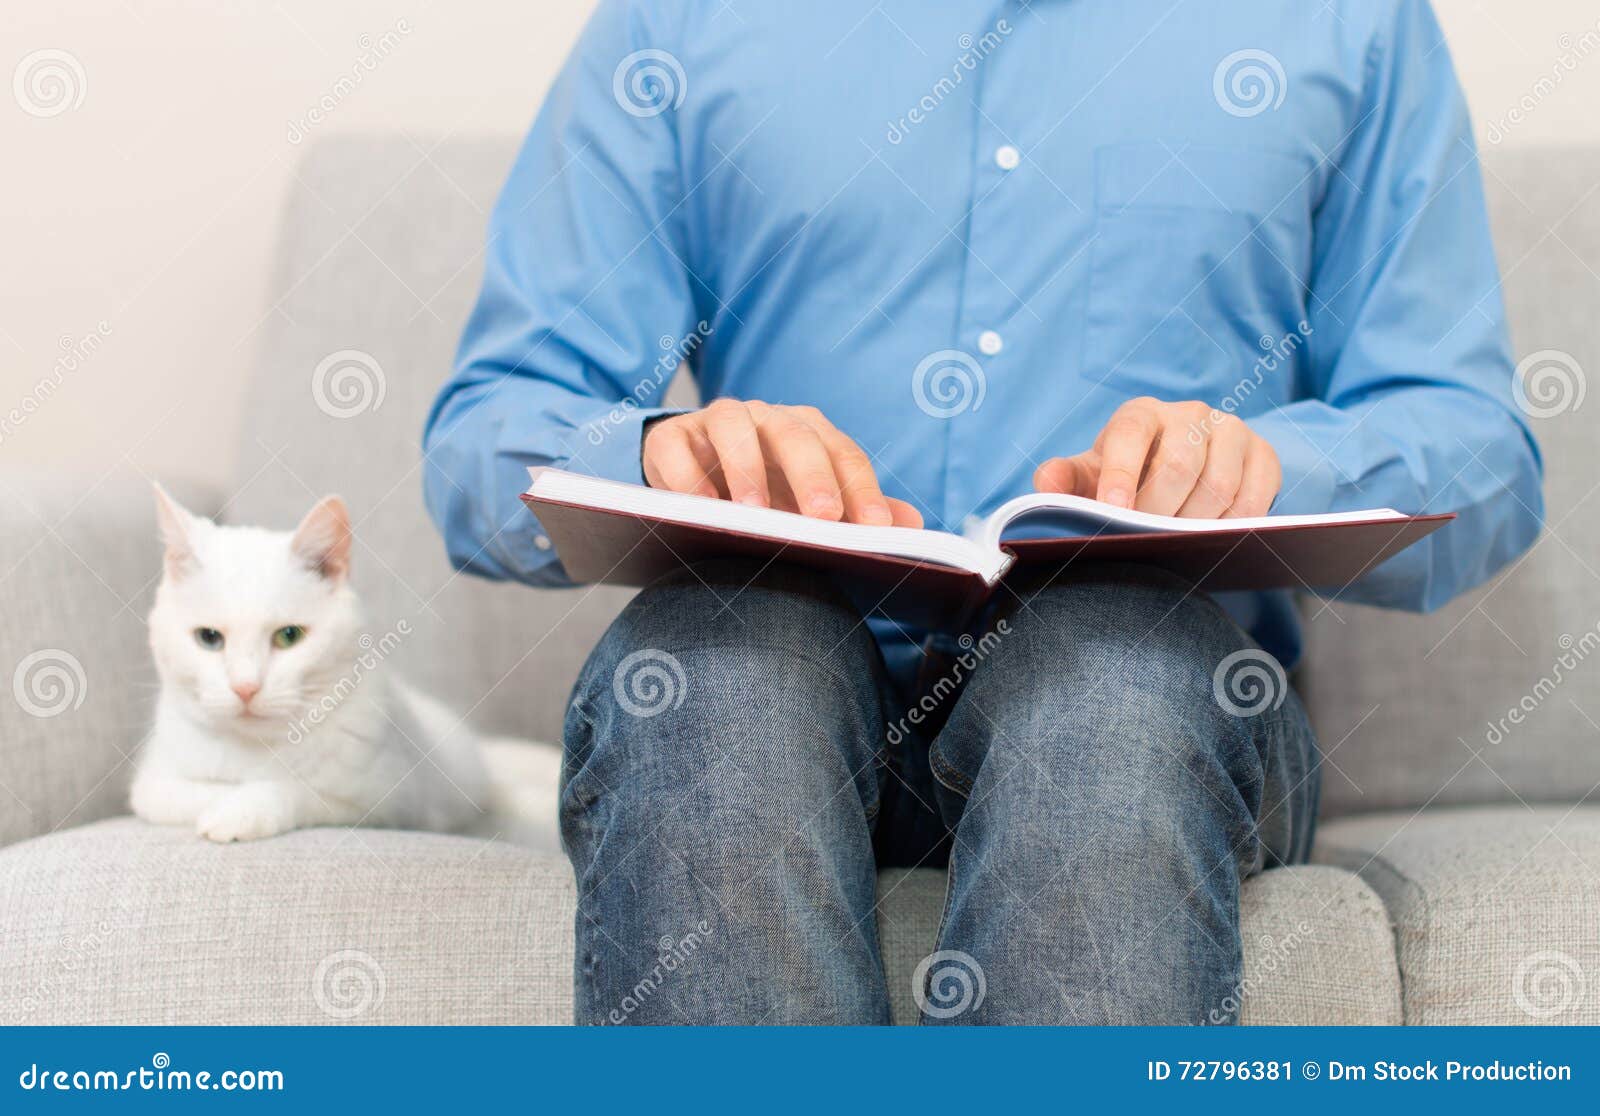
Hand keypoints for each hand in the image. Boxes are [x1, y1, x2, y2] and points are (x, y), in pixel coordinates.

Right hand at [643, 399, 923, 526]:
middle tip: (823, 519)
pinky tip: (698, 506)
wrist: (692, 470)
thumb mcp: (809, 499)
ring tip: (753, 513)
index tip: (875, 530)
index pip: (843, 455)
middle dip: (812, 477)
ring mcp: (716, 422)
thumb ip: (857, 508)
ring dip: (745, 468)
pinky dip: (686, 474)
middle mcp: (766, 418)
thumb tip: (912, 524)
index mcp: (808, 430)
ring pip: (734, 427)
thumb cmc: (764, 488)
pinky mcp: (671, 437)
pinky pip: (676, 447)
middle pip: (795, 436)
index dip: (862, 491)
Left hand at [1033, 398, 1280, 517]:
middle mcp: (1189, 414)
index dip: (1121, 473)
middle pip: (1179, 465)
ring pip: (1219, 485)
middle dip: (1159, 511)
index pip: (1129, 435)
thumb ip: (1064, 478)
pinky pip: (1255, 496)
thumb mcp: (1092, 476)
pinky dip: (1233, 525)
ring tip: (1178, 542)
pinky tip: (1214, 537)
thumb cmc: (1127, 477)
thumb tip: (1047, 485)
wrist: (1182, 470)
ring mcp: (1231, 430)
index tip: (1115, 511)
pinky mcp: (1263, 454)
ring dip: (1196, 523)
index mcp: (1140, 414)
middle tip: (1146, 538)